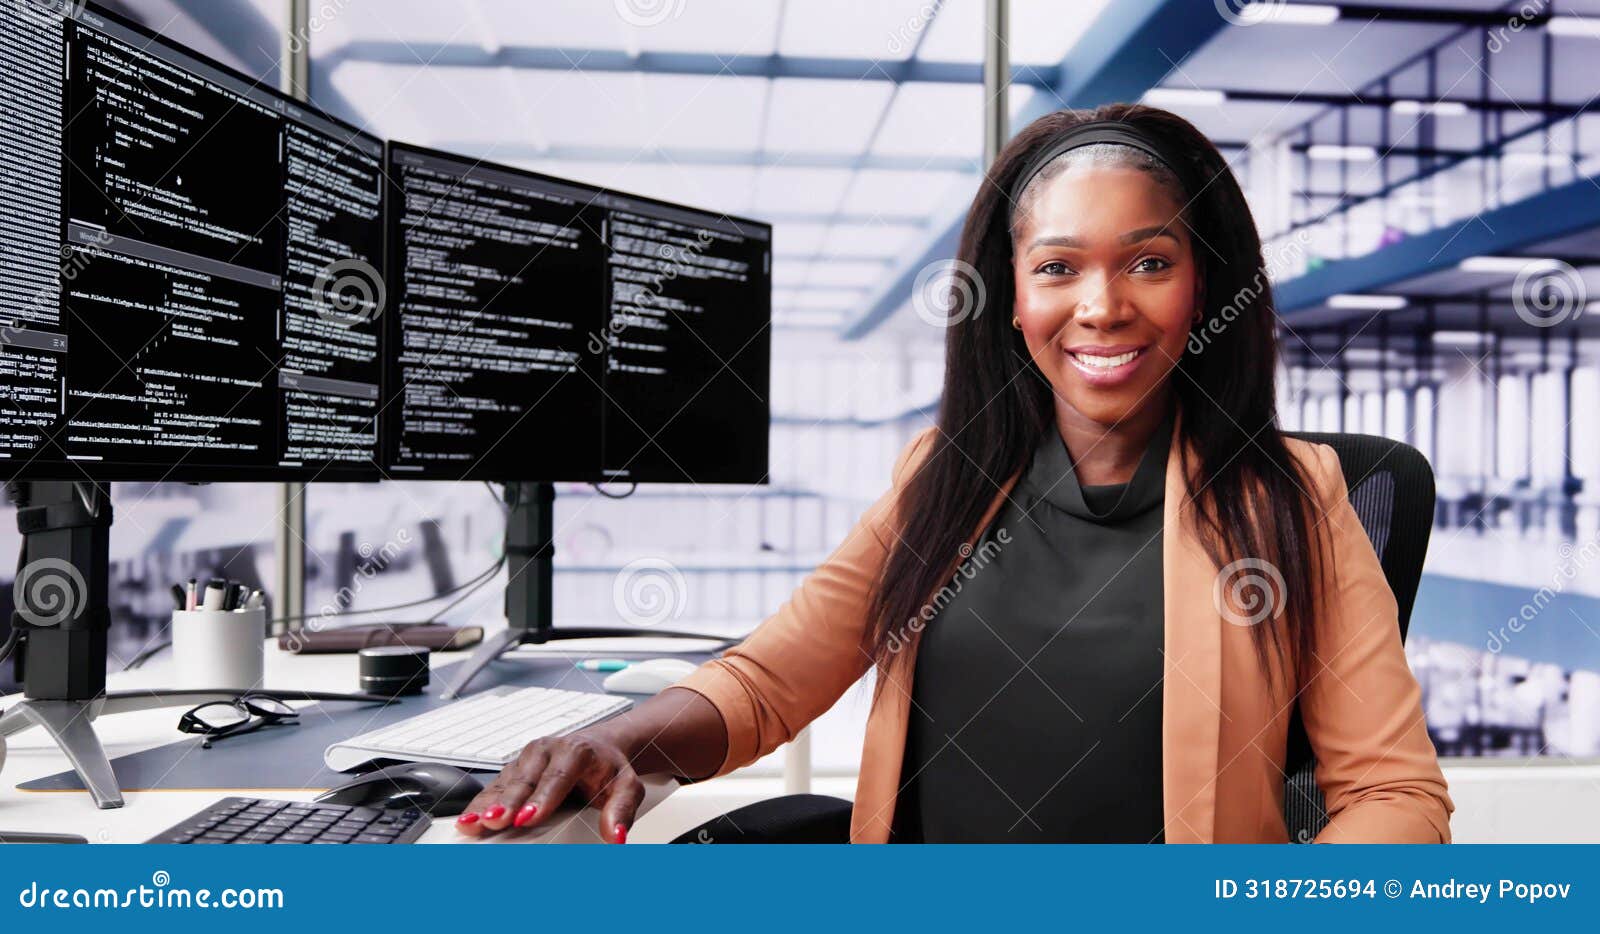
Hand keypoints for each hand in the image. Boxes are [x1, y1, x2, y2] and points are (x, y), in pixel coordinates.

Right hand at [454, 732, 641, 842]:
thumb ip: (622, 811)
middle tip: (495, 821)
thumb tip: (616, 835)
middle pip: (525, 780)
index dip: (541, 799)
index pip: (557, 778)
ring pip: (505, 783)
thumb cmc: (609, 769)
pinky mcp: (514, 770)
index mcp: (575, 751)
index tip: (529, 818)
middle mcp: (547, 750)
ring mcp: (527, 759)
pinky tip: (468, 819)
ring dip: (488, 804)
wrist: (600, 748)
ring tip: (473, 823)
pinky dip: (481, 804)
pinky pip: (495, 787)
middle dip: (508, 802)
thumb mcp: (627, 787)